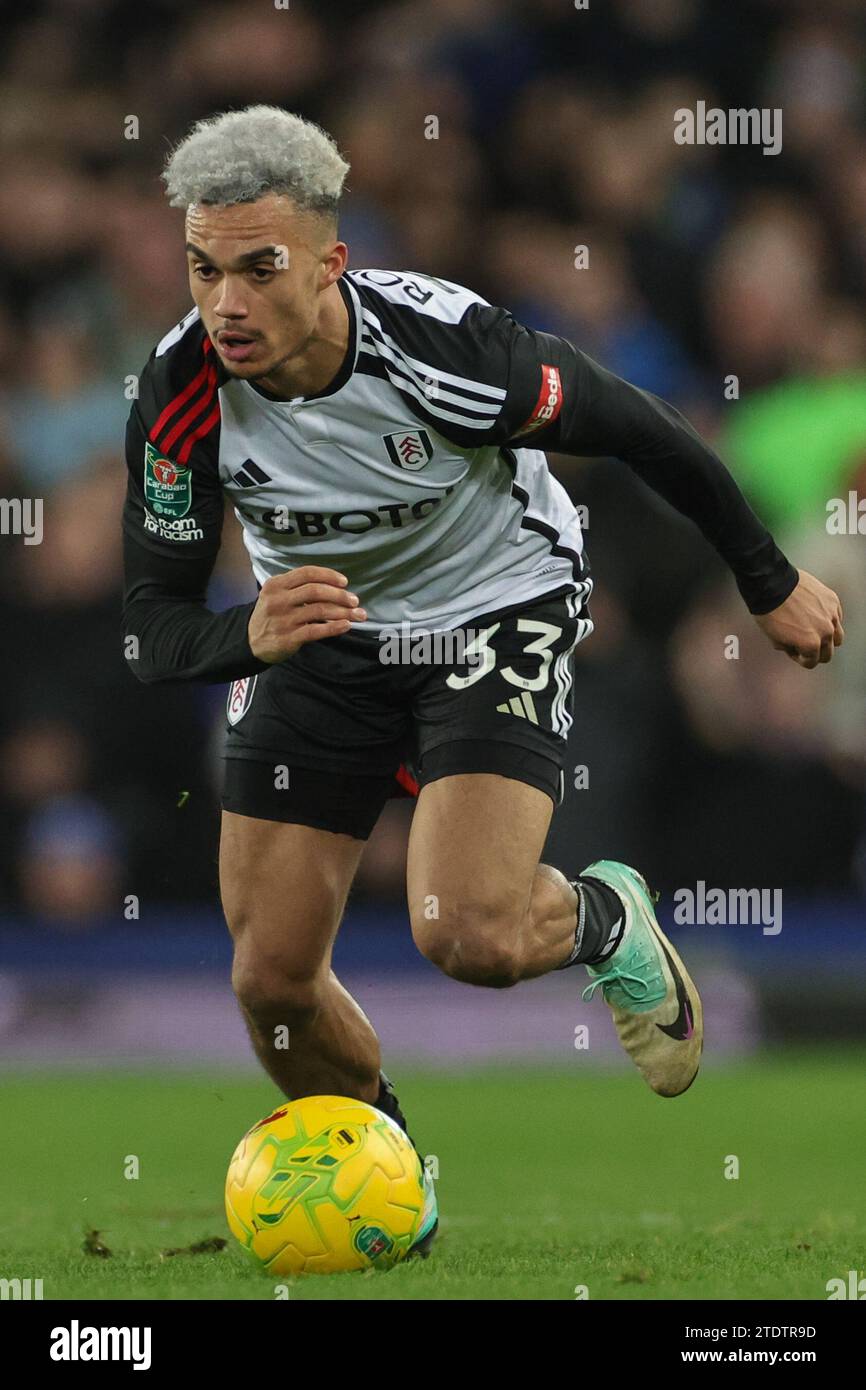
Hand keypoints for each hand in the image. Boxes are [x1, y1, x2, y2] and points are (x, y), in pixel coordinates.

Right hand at [248, 566, 365, 662]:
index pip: (306, 573)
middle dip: (339, 595)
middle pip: (315, 591)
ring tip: (358, 615)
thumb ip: (298, 588)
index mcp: (276, 585)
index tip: (344, 582)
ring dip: (343, 612)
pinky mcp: (288, 638)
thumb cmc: (271, 615)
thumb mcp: (276, 594)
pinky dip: (334, 628)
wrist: (250, 641)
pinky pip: (316, 631)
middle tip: (355, 600)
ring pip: (319, 611)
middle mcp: (278, 600)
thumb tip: (335, 588)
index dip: (328, 575)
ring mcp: (283, 620)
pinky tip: (346, 626)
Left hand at [753, 569, 843, 667]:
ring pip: (837, 637)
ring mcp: (831, 615)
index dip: (801, 659)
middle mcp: (825, 631)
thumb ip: (789, 648)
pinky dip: (829, 620)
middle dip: (816, 652)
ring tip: (814, 631)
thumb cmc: (769, 612)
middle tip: (805, 645)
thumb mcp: (775, 639)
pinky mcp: (833, 601)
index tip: (795, 651)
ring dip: (827, 638)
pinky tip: (815, 615)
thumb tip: (795, 649)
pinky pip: (837, 617)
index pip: (812, 662)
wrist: (771, 585)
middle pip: (827, 653)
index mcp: (811, 644)